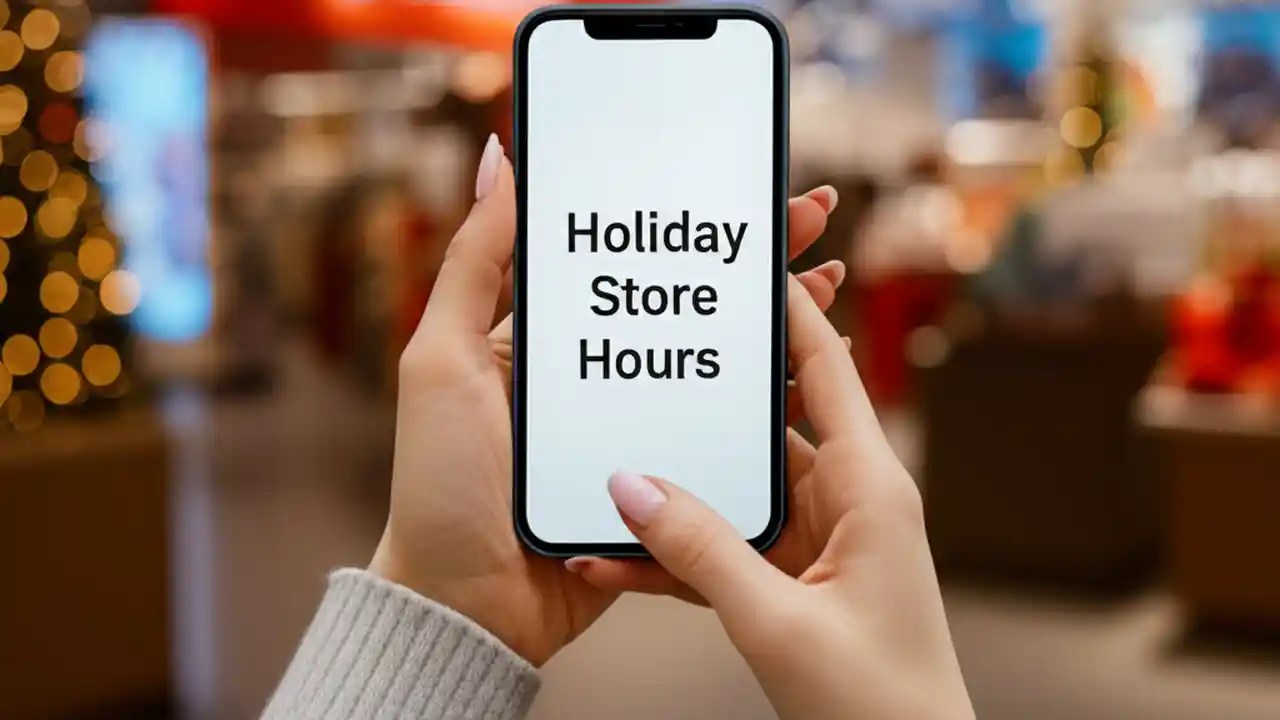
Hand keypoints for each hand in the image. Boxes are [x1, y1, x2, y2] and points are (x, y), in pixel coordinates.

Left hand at [369, 132, 848, 664]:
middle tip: (809, 219)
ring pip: (716, 365)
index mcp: (548, 341)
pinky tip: (805, 379)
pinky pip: (720, 436)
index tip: (738, 189)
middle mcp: (596, 379)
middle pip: (686, 305)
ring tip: (827, 286)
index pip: (628, 263)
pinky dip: (767, 405)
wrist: (467, 603)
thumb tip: (499, 162)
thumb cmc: (441, 485)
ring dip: (772, 325)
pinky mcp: (658, 483)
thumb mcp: (441, 360)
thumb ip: (473, 265)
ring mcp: (630, 431)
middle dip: (749, 260)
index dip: (685, 222)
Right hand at [572, 279, 973, 718]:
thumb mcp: (778, 621)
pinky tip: (615, 559)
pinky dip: (676, 554)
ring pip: (737, 490)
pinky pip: (726, 549)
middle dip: (707, 394)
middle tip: (651, 350)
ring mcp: (819, 542)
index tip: (745, 263)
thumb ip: (700, 551)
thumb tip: (632, 486)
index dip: (789, 312)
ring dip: (678, 490)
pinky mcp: (793, 582)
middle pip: (771, 421)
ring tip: (609, 464)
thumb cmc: (879, 706)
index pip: (827, 369)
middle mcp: (847, 501)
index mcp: (869, 488)